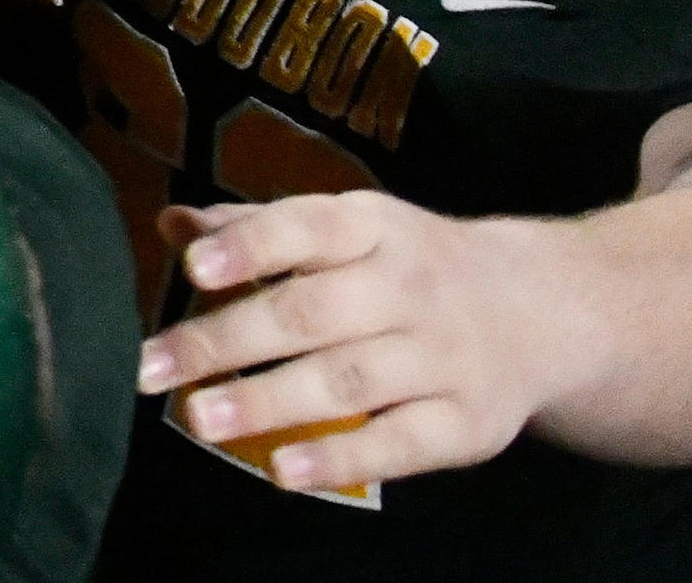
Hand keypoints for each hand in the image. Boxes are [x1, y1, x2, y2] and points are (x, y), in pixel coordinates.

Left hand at [141, 194, 572, 494]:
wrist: (541, 310)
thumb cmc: (405, 267)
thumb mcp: (344, 230)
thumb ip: (255, 229)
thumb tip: (171, 224)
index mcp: (369, 228)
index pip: (305, 229)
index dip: (249, 246)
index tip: (191, 267)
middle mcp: (409, 287)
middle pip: (311, 314)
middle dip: (226, 341)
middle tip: (150, 368)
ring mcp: (443, 357)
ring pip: (349, 379)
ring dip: (270, 401)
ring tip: (200, 418)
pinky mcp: (467, 422)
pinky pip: (401, 442)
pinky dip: (343, 458)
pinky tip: (283, 468)